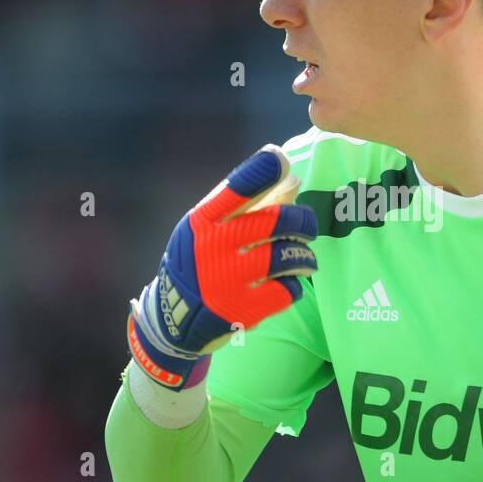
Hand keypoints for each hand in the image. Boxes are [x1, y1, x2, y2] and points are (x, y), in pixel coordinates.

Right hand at [128, 145, 317, 389]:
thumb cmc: (200, 264)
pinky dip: (294, 286)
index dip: (261, 170)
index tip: (280, 158)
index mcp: (202, 223)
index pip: (236, 189)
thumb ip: (243, 208)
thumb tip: (291, 180)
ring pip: (286, 256)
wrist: (175, 322)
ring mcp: (226, 281)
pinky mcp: (242, 310)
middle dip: (302, 221)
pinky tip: (289, 284)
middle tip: (307, 226)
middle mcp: (212, 248)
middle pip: (275, 221)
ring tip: (305, 259)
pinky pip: (286, 290)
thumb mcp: (207, 233)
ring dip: (304, 256)